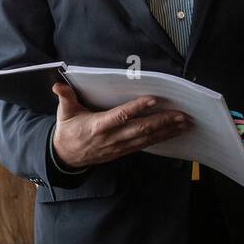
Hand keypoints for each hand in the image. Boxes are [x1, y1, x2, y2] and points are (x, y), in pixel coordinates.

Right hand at [50, 84, 190, 168]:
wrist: (66, 158)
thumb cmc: (68, 131)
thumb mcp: (63, 113)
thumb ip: (65, 98)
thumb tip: (58, 86)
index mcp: (98, 126)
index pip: (121, 116)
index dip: (137, 108)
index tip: (153, 99)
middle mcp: (112, 138)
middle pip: (140, 129)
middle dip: (162, 122)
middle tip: (181, 114)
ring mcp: (120, 146)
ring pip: (147, 138)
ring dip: (167, 131)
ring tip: (185, 123)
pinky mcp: (124, 151)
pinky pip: (146, 144)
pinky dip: (162, 138)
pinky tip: (174, 133)